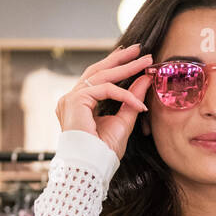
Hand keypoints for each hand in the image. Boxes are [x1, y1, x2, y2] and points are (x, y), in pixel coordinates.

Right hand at [57, 42, 153, 159]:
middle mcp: (71, 99)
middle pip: (97, 70)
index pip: (97, 79)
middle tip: (139, 49)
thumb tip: (145, 79)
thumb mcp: (123, 121)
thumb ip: (132, 100)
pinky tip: (140, 105)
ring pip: (102, 76)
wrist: (92, 166)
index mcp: (79, 104)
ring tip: (145, 61)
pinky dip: (124, 95)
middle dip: (120, 59)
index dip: (115, 66)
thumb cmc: (103, 151)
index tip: (134, 58)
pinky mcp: (75, 100)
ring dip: (126, 68)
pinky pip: (105, 90)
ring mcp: (70, 98)